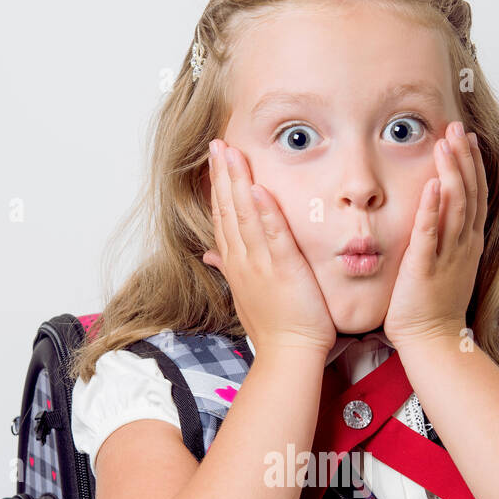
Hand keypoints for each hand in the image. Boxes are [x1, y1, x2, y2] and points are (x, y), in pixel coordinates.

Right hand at [202, 139, 336, 356]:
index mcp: (235, 264)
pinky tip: (258, 189)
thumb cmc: (273, 328)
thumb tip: (210, 256)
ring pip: (244, 216)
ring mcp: (260, 265)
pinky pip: (272, 237)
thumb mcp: (246, 294)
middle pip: (227, 210)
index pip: (222, 217)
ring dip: (236, 183)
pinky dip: (265, 213)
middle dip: (221, 175)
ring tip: (231, 153)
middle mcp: (242, 261)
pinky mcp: (283, 270)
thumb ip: (229, 269)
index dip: (217, 186)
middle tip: (217, 144)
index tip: (215, 160)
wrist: (288, 354)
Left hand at [382, 123, 487, 349]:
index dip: (472, 164)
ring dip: (452, 171)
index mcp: (467, 244)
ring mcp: (446, 256)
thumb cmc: (433, 307)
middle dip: (463, 157)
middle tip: (456, 127)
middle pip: (469, 192)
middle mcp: (462, 245)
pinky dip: (432, 208)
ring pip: (456, 206)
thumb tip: (436, 212)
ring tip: (445, 143)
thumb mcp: (446, 265)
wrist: (432, 340)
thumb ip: (444, 238)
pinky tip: (433, 184)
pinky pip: (430, 234)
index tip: (465, 138)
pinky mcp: (424, 268)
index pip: (474, 195)